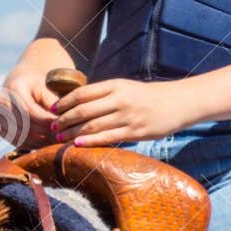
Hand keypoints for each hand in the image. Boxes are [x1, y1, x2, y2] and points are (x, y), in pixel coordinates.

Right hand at [0, 67, 58, 148]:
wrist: (22, 83)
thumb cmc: (40, 84)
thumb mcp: (48, 88)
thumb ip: (53, 102)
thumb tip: (61, 122)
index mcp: (14, 88)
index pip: (29, 110)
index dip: (46, 121)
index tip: (62, 126)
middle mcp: (1, 103)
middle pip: (24, 125)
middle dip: (45, 133)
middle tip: (61, 137)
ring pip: (21, 136)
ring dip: (40, 141)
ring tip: (55, 141)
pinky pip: (17, 141)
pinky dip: (33, 144)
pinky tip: (45, 142)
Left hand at [52, 78, 202, 144]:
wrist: (179, 102)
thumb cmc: (147, 96)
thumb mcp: (125, 88)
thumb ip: (104, 94)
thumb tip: (76, 103)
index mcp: (116, 86)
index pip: (83, 93)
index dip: (64, 102)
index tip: (52, 109)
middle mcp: (120, 99)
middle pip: (83, 110)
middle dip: (63, 120)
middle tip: (51, 126)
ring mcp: (128, 116)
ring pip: (92, 125)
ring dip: (72, 133)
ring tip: (59, 137)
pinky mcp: (135, 132)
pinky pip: (107, 138)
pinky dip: (89, 141)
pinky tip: (77, 144)